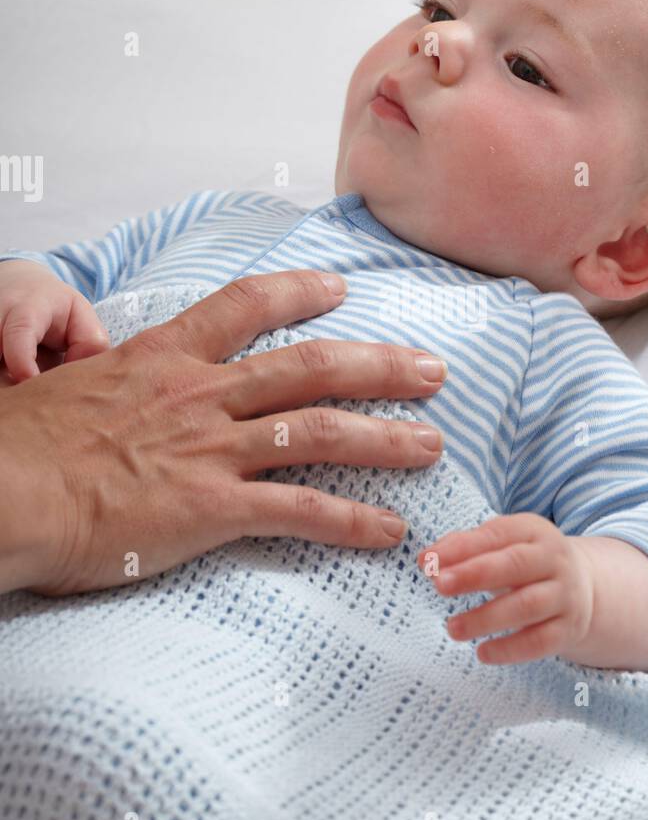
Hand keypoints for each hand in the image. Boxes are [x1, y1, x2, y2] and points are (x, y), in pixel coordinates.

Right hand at [0, 271, 448, 596]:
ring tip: (433, 445)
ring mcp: (211, 449)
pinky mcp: (213, 508)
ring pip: (321, 431)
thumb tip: (124, 395)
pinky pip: (301, 512)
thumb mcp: (73, 390)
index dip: (299, 293)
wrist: (3, 491)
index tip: (340, 289)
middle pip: (312, 367)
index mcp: (164, 357)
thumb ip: (119, 386)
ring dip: (386, 437)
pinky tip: (390, 531)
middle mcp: (201, 394)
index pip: (245, 306)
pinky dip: (352, 521)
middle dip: (381, 365)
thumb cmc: (20, 447)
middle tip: (433, 369)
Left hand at [417, 512, 593, 664]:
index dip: (461, 548)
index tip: (427, 561)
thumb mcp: (502, 545)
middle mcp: (554, 560)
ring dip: (486, 618)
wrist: (583, 588)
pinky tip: (482, 653)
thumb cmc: (525, 564)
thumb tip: (427, 560)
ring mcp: (564, 595)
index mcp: (534, 531)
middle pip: (515, 565)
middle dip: (474, 574)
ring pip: (527, 606)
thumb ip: (464, 548)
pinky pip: (540, 641)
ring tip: (452, 628)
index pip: (497, 534)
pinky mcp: (568, 628)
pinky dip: (510, 649)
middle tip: (439, 585)